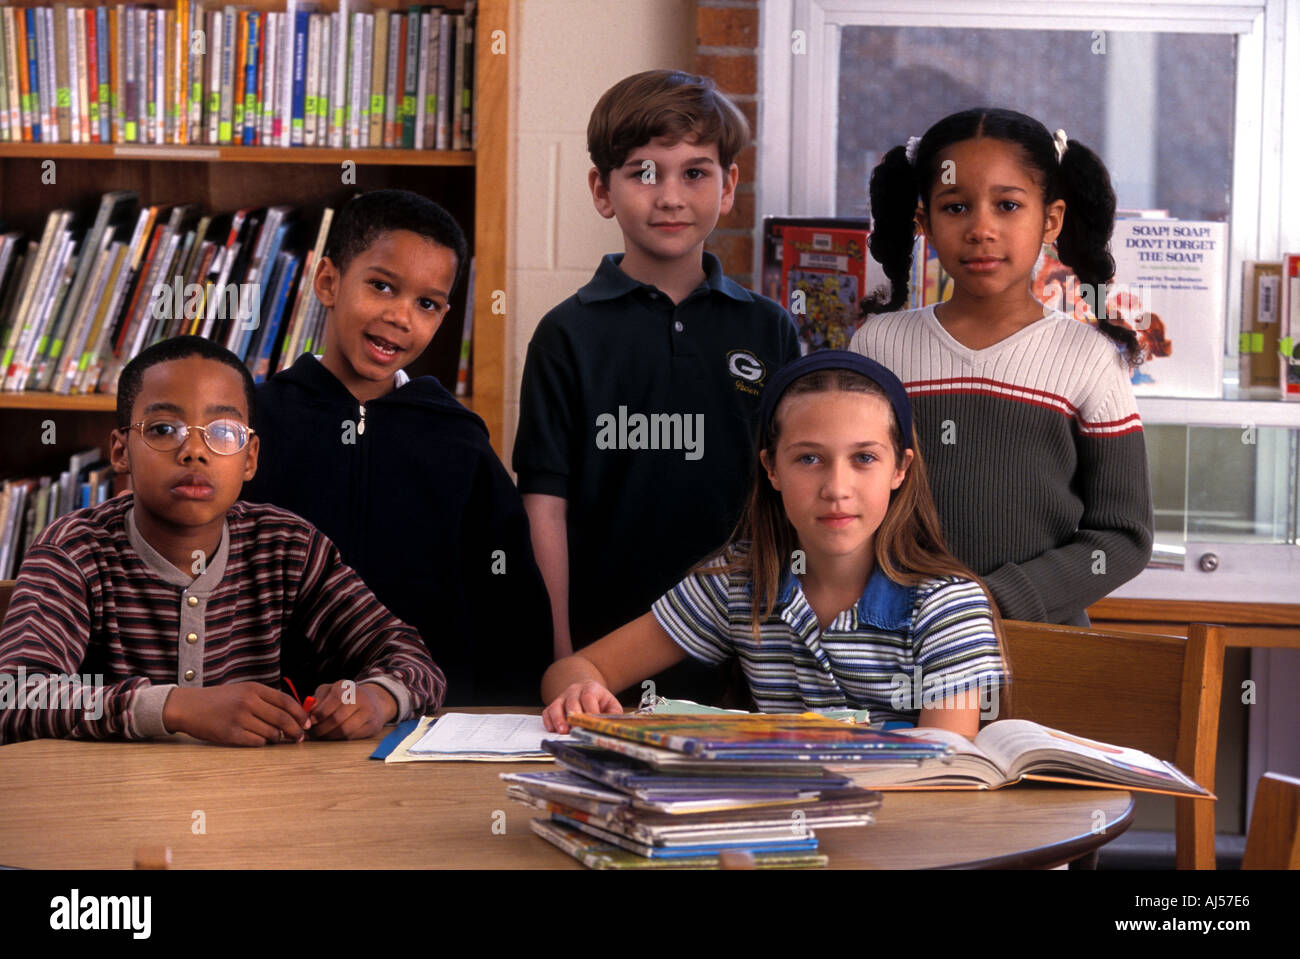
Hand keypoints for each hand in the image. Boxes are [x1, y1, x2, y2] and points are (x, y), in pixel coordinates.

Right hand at [162, 683, 308, 746]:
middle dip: (295, 731)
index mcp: (254, 689)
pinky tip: (258, 740)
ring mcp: (239, 718)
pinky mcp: (230, 734)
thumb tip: (292, 714)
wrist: (188, 706)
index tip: (307, 723)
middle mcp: (248, 702)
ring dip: (276, 739)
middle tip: (299, 737)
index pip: (286, 701)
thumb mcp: (243, 690)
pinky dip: (261, 743)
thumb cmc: (218, 700)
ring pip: (271, 733)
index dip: (300, 714)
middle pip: (282, 719)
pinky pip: (256, 743)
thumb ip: (265, 699)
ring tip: (275, 738)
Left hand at [306, 680, 396, 739]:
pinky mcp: (372, 726)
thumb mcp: (330, 692)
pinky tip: (333, 736)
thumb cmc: (345, 698)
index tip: (309, 722)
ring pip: (344, 730)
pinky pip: (351, 736)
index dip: (319, 713)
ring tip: (321, 735)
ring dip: (328, 736)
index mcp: (347, 686)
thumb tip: (306, 712)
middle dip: (321, 728)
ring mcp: (368, 712)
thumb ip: (317, 700)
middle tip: (312, 733)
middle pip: (337, 718)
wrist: (373, 702)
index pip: (334, 700)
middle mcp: (360, 697)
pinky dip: (339, 739)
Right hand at [541, 681, 621, 733]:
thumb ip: (613, 714)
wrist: (587, 691)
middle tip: (577, 729)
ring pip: (557, 706)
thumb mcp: (611, 704)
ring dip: (559, 719)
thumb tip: (612, 726)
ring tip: (563, 731)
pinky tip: (552, 729)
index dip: (590, 711)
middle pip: (572, 702)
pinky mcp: (554, 705)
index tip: (591, 723)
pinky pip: (547, 711)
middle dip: (574, 717)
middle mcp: (575, 690)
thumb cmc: (600, 701)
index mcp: (591, 688)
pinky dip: (548, 721)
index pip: (588, 697)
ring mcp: (562, 697)